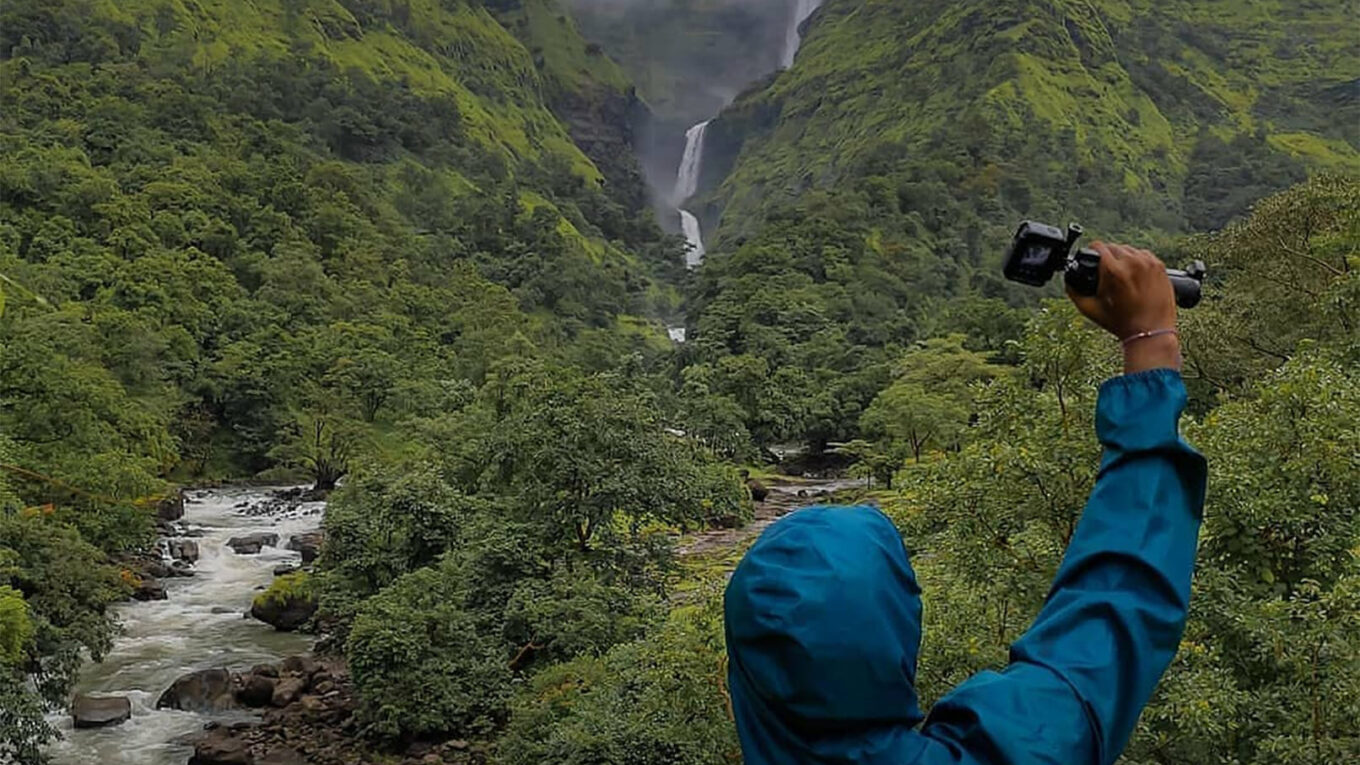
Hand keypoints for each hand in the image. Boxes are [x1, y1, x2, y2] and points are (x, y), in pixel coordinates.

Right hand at [1066, 242, 1180, 373]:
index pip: (1098, 246)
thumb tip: (1069, 281)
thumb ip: (1074, 292)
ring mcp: (1148, 263)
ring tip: (1122, 276)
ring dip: (1122, 259)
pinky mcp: (1159, 266)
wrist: (1151, 331)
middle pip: (1113, 247)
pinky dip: (1137, 262)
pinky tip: (1135, 276)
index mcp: (1113, 271)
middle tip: (1107, 274)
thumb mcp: (1090, 309)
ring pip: (1129, 250)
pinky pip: (1143, 255)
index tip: (1093, 260)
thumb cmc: (1122, 323)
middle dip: (1107, 258)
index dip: (1092, 252)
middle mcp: (1132, 262)